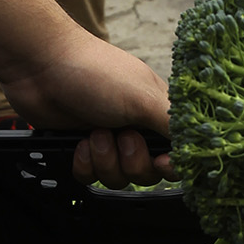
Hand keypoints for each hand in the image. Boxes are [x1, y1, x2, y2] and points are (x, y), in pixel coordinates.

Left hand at [0, 28, 172, 187]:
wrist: (40, 67)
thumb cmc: (96, 73)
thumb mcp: (145, 97)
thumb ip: (175, 125)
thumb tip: (203, 144)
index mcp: (157, 112)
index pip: (177, 151)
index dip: (171, 163)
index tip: (161, 161)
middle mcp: (135, 127)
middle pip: (148, 171)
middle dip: (132, 161)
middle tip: (120, 136)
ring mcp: (108, 138)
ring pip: (118, 177)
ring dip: (105, 160)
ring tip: (93, 135)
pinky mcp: (82, 148)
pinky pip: (91, 176)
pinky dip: (84, 164)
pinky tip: (79, 144)